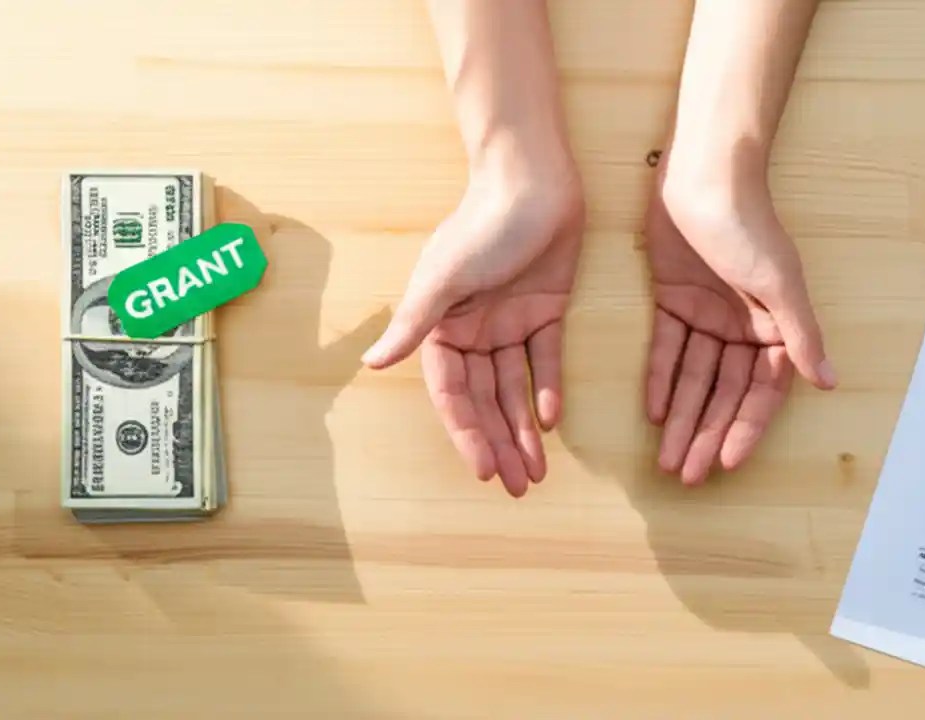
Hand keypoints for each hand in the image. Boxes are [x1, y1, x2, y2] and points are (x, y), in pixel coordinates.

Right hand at [362, 167, 582, 497]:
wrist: (533, 179)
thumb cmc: (482, 224)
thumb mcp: (444, 278)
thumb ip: (414, 325)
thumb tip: (373, 362)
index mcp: (441, 326)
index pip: (452, 392)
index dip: (466, 432)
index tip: (483, 468)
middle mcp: (472, 329)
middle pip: (485, 398)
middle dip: (499, 442)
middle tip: (518, 486)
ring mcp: (509, 321)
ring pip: (514, 386)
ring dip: (524, 428)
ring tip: (537, 471)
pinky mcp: (545, 309)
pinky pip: (545, 358)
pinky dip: (548, 387)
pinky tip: (551, 419)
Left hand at [642, 170, 836, 485]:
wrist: (705, 172)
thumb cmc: (747, 223)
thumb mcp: (779, 284)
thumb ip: (800, 335)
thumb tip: (829, 381)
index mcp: (776, 324)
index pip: (761, 389)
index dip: (745, 427)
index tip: (725, 461)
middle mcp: (744, 323)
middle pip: (724, 390)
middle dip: (706, 432)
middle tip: (686, 474)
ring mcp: (708, 312)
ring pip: (694, 376)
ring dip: (682, 415)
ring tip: (667, 457)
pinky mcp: (674, 296)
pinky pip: (667, 348)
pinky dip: (661, 378)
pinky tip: (654, 411)